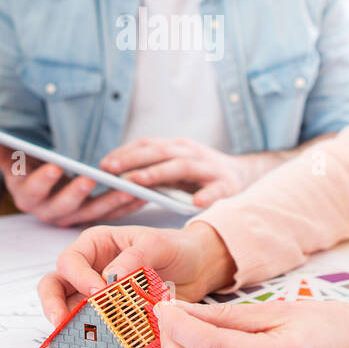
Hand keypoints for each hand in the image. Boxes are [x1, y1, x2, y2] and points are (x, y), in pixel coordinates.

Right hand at [0, 139, 144, 226]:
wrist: (45, 181)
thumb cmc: (29, 166)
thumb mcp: (13, 157)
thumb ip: (0, 151)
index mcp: (28, 199)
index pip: (34, 190)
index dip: (43, 178)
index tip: (55, 165)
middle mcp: (51, 213)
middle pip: (65, 206)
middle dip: (78, 192)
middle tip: (91, 178)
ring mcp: (75, 217)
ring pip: (95, 211)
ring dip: (112, 200)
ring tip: (128, 185)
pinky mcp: (95, 217)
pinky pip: (113, 212)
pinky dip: (129, 204)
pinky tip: (144, 191)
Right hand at [37, 221, 235, 324]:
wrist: (198, 269)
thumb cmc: (175, 247)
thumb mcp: (157, 244)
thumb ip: (135, 257)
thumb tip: (111, 276)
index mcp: (96, 244)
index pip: (71, 260)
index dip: (78, 277)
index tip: (97, 292)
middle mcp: (89, 269)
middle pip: (54, 285)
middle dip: (52, 304)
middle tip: (60, 321)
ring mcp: (95, 295)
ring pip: (67, 309)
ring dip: (68, 324)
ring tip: (76, 337)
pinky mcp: (109, 316)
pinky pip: (91, 327)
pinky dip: (91, 336)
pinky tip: (98, 346)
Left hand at [100, 137, 256, 207]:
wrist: (245, 176)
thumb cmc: (200, 176)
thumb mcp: (175, 169)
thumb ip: (152, 172)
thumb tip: (116, 180)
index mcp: (176, 148)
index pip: (147, 145)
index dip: (124, 153)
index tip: (103, 165)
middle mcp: (191, 152)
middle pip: (159, 152)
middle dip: (133, 160)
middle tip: (110, 171)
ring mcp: (209, 167)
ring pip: (182, 166)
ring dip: (159, 173)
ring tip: (138, 182)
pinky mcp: (227, 184)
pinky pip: (217, 189)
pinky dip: (208, 194)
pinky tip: (196, 202)